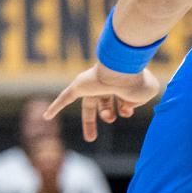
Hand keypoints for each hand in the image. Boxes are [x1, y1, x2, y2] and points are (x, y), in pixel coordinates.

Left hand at [46, 62, 161, 141]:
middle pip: (103, 104)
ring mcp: (91, 85)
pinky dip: (55, 107)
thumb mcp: (145, 94)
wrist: (123, 71)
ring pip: (89, 107)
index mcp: (122, 84)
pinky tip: (46, 118)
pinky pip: (65, 98)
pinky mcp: (79, 86)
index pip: (122, 101)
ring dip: (93, 120)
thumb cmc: (137, 82)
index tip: (128, 110)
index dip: (126, 110)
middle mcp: (106, 84)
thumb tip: (126, 107)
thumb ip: (137, 102)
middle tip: (108, 121)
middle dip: (107, 116)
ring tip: (107, 117)